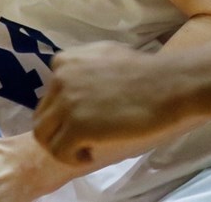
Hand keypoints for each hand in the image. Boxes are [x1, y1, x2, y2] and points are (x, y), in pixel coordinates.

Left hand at [32, 42, 181, 163]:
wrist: (168, 85)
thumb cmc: (145, 71)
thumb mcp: (105, 54)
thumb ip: (83, 67)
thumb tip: (71, 85)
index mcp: (65, 61)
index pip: (48, 95)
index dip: (63, 111)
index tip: (83, 118)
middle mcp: (60, 79)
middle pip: (43, 117)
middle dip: (61, 130)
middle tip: (84, 138)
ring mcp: (66, 102)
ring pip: (45, 137)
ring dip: (64, 146)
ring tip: (87, 147)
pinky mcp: (76, 126)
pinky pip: (60, 152)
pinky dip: (74, 158)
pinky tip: (92, 153)